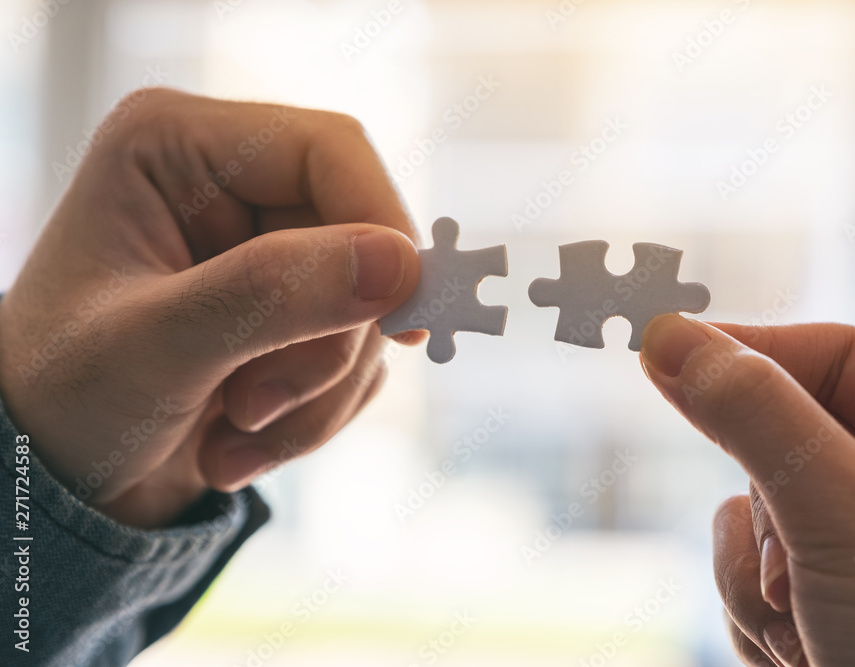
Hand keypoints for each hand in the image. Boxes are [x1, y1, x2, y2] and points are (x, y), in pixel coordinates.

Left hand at [0, 88, 421, 527]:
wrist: (52, 478)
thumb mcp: (157, 346)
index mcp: (178, 146)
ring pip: (367, 309)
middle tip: (257, 409)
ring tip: (232, 440)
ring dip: (317, 396)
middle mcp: (231, 185)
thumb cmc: (66, 398)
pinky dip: (316, 413)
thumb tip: (400, 265)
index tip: (402, 325)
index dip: (381, 229)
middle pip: (359, 241)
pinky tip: (240, 443)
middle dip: (324, 348)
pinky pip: (357, 355)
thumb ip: (272, 294)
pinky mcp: (290, 310)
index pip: (330, 152)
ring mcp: (266, 251)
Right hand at [640, 315, 854, 666]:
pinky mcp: (821, 599)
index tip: (661, 350)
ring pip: (751, 516)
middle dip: (763, 508)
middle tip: (774, 555)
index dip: (747, 350)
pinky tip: (805, 655)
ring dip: (757, 578)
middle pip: (780, 440)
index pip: (834, 357)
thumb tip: (670, 337)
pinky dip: (756, 616)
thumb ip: (759, 418)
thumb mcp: (846, 518)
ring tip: (812, 631)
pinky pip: (746, 574)